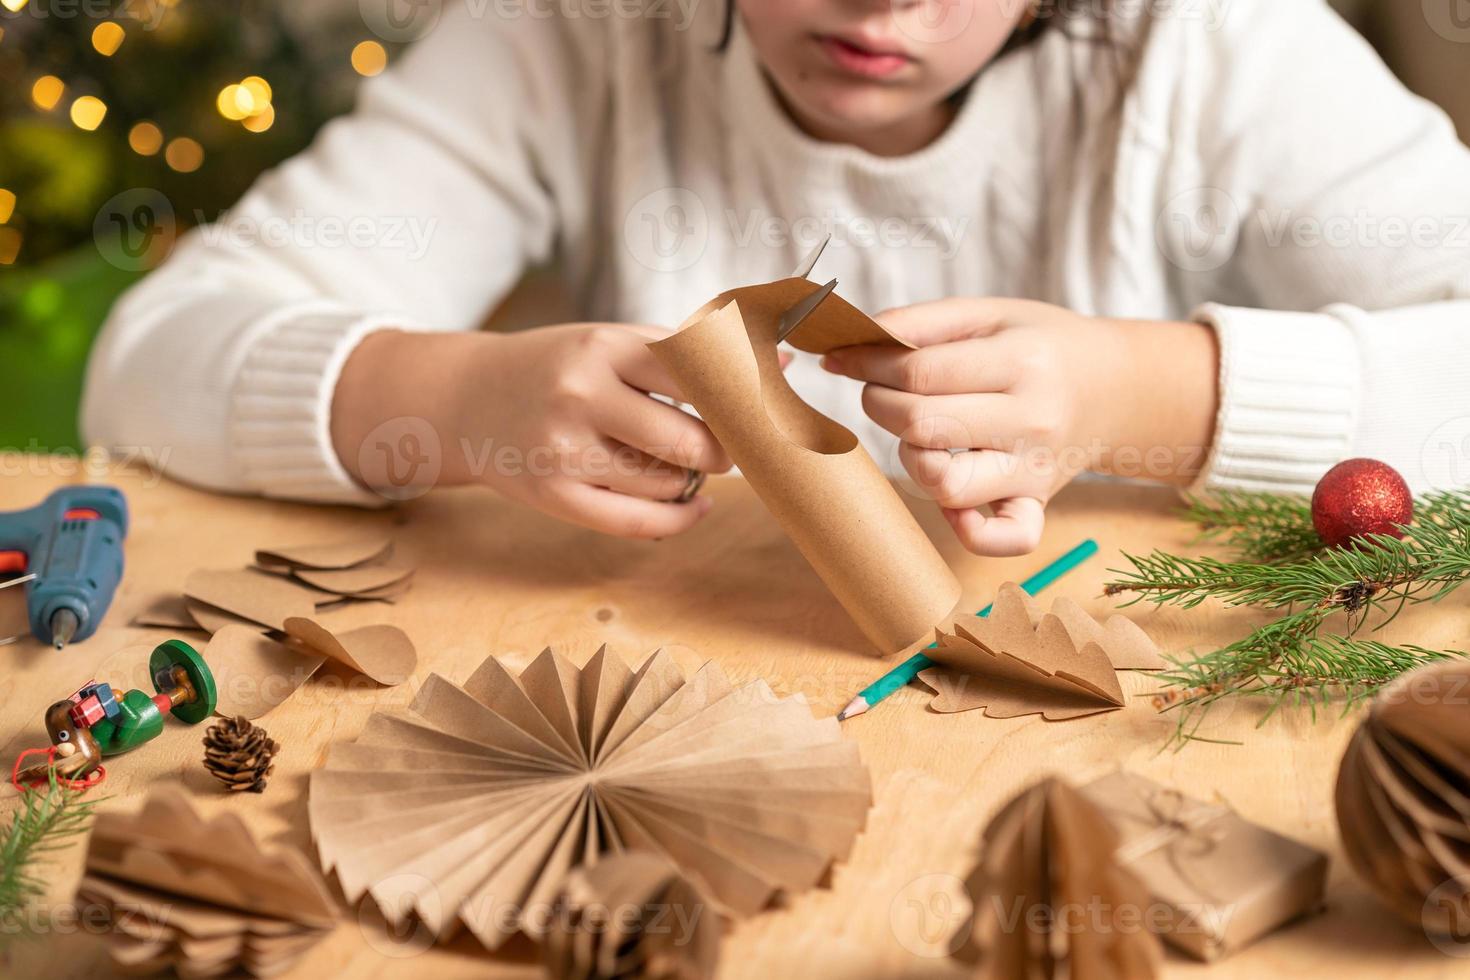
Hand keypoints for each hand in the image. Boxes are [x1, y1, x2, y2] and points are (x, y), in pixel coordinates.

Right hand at [333, 324, 730, 537]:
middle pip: (688, 440)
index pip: (697, 377)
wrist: (467, 399)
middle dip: (723, 451)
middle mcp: (582, 395)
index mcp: (604, 346)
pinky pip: (636, 522)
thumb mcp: (613, 343)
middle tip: (727, 447)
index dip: (738, 401)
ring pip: (665, 483)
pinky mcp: (553, 495)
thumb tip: (781, 360)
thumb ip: (689, 352)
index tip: (754, 411)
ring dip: (694, 480)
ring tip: (691, 465)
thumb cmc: (559, 368)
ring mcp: (564, 449)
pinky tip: (696, 505)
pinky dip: (680, 518)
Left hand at [820, 298, 1216, 555]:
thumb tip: (849, 343)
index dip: (868, 366)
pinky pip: (1000, 539)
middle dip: (881, 406)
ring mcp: (1034, 470)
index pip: (920, 373)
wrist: (1113, 388)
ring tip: (920, 438)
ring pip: (946, 485)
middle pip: (923, 427)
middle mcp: (1032, 420)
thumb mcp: (987, 314)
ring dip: (912, 460)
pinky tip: (951, 497)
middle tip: (883, 392)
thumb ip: (918, 322)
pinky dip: (966, 528)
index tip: (848, 359)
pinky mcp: (1036, 506)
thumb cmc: (1039, 347)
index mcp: (1021, 362)